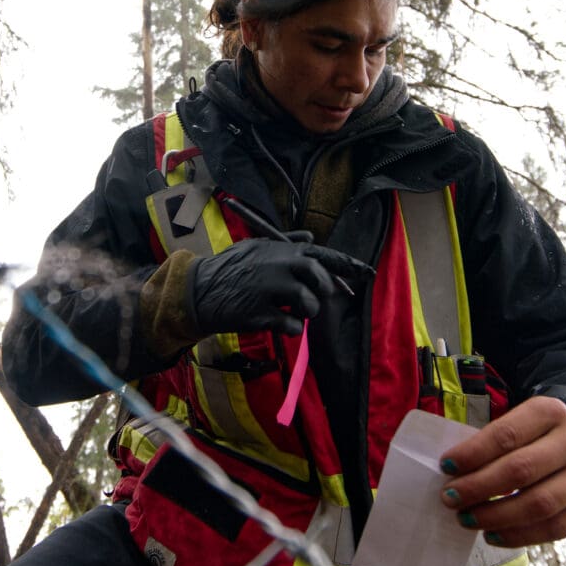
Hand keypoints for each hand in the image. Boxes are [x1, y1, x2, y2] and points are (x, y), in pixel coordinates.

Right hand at [190, 238, 371, 336]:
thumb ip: (286, 243)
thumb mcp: (256, 247)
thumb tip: (311, 237)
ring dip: (306, 312)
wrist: (197, 290)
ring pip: (309, 303)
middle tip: (309, 299)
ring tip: (290, 312)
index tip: (368, 273)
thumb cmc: (229, 268)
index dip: (348, 265)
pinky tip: (278, 323)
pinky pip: (291, 325)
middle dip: (321, 291)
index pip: (323, 255)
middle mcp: (278, 266)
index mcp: (280, 250)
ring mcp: (269, 289)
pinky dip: (291, 328)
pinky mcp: (259, 313)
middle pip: (320, 278)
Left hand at [437, 396, 565, 547]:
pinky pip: (556, 528)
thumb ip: (488, 444)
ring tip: (467, 520)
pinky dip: (520, 536)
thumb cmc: (533, 440)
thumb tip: (450, 472)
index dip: (473, 453)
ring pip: (540, 504)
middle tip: (450, 499)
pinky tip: (493, 535)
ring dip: (496, 516)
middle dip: (479, 488)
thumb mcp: (516, 427)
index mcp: (551, 411)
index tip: (445, 466)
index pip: (506, 434)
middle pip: (521, 470)